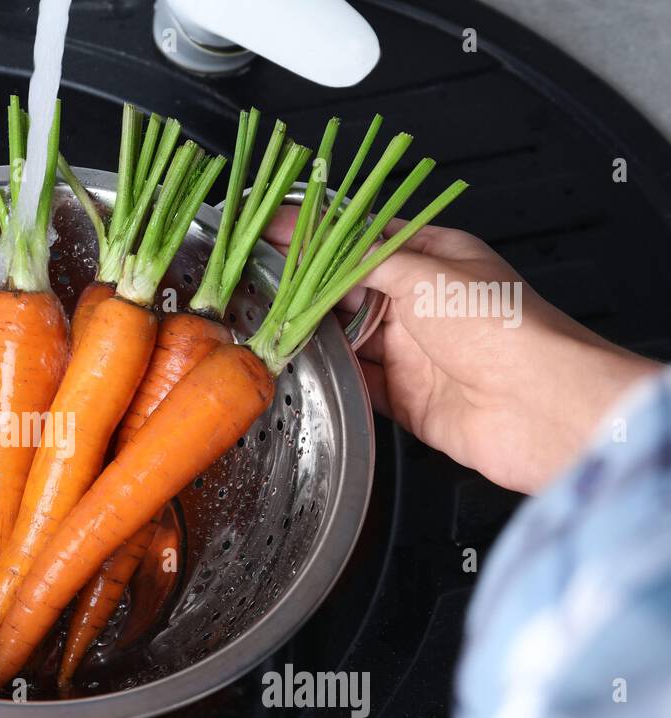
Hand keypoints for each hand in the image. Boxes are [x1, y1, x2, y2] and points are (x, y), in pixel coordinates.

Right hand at [266, 209, 659, 492]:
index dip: (317, 234)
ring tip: (273, 326)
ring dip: (317, 336)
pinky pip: (358, 385)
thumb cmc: (505, 328)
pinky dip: (334, 379)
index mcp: (436, 258)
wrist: (539, 406)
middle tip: (260, 282)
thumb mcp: (426, 273)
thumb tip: (322, 242)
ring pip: (348, 338)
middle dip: (308, 288)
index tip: (272, 230)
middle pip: (350, 290)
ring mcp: (415, 352)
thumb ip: (366, 262)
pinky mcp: (408, 398)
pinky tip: (308, 370)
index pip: (362, 239)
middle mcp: (424, 303)